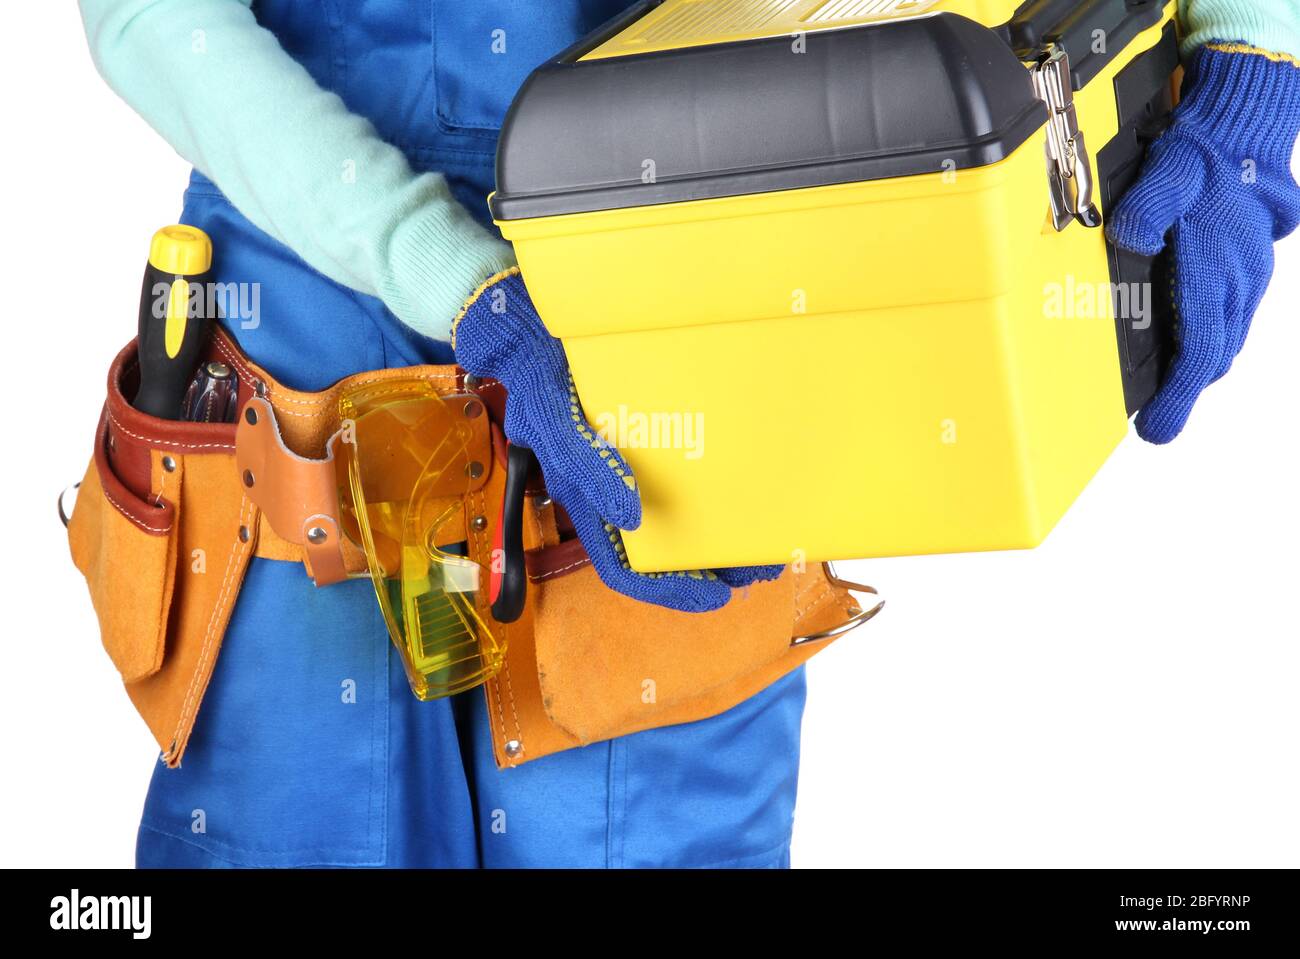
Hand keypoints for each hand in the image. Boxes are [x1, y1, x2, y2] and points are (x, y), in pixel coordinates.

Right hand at [452, 269, 782, 611]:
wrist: (528, 319)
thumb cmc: (537, 370)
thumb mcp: (552, 418)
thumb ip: (585, 466)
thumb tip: (627, 517)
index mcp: (583, 496)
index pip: (625, 566)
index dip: (669, 590)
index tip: (718, 596)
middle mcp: (607, 487)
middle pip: (663, 548)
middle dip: (710, 565)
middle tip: (760, 567)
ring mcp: (628, 462)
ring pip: (678, 516)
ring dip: (719, 533)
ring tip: (763, 538)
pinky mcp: (647, 432)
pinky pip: (685, 472)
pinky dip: (714, 489)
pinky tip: (744, 485)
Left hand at [1106, 45, 1299, 442]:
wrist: (1245, 127)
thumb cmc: (1203, 153)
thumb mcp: (1165, 173)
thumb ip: (1145, 208)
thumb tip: (1129, 238)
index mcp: (1216, 270)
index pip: (1199, 350)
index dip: (1177, 395)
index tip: (1157, 428)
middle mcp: (1238, 283)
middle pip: (1212, 358)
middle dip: (1184, 393)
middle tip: (1156, 422)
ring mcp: (1247, 279)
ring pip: (1223, 342)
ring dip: (1197, 370)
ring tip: (1167, 394)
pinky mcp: (1247, 272)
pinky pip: (1229, 320)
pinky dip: (1209, 343)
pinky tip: (1187, 347)